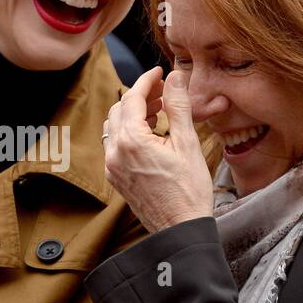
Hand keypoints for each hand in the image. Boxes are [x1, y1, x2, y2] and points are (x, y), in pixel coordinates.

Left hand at [103, 66, 212, 232]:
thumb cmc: (189, 189)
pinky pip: (115, 146)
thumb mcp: (187, 143)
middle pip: (119, 110)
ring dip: (133, 114)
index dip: (146, 80)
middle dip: (139, 97)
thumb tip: (175, 77)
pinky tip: (151, 135)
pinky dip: (129, 133)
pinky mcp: (116, 178)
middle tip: (163, 93)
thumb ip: (178, 106)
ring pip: (114, 127)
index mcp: (131, 141)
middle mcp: (115, 153)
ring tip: (158, 112)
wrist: (180, 229)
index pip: (132, 98)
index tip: (160, 73)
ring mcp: (112, 167)